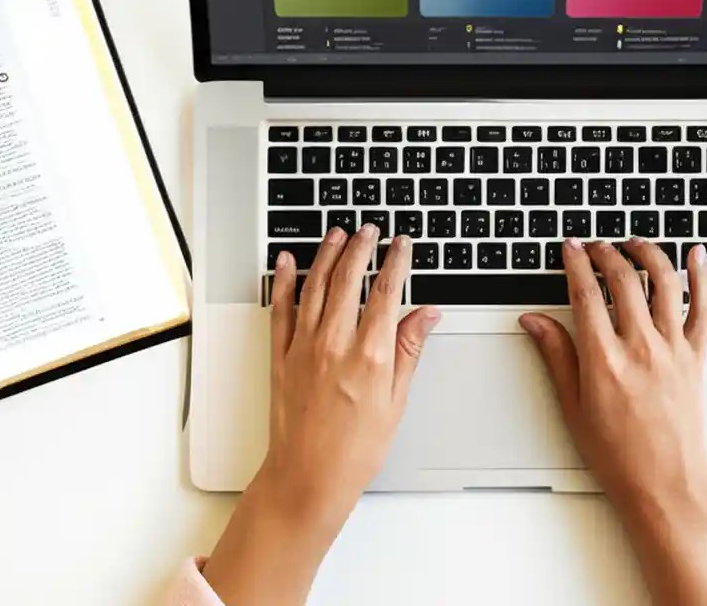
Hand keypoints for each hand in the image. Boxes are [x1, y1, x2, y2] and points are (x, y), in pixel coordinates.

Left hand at [203, 225, 438, 605]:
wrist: (307, 478)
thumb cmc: (355, 450)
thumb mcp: (396, 402)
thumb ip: (410, 351)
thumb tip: (426, 315)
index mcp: (370, 356)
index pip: (387, 293)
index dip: (396, 262)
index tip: (401, 245)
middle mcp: (335, 345)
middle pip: (349, 280)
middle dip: (361, 248)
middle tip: (369, 230)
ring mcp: (304, 348)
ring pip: (315, 286)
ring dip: (326, 255)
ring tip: (336, 234)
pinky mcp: (280, 357)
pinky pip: (281, 309)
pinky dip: (285, 282)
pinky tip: (289, 262)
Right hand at [519, 238, 706, 605]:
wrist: (665, 484)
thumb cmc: (619, 455)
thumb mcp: (573, 405)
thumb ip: (556, 355)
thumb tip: (534, 321)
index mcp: (605, 361)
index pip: (586, 294)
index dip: (576, 264)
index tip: (570, 249)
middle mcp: (641, 348)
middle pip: (624, 280)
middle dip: (606, 253)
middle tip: (595, 245)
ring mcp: (673, 349)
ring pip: (665, 283)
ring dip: (648, 254)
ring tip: (633, 243)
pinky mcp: (696, 356)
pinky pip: (704, 307)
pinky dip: (702, 277)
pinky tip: (697, 255)